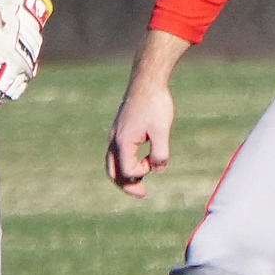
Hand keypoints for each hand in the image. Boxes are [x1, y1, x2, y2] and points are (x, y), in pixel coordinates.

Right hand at [106, 30, 187, 197]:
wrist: (147, 81)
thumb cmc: (154, 104)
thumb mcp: (162, 131)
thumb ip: (160, 153)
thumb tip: (158, 170)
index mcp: (122, 142)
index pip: (128, 170)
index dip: (143, 172)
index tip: (156, 162)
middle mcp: (114, 139)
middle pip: (112, 171)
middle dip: (125, 184)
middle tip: (141, 193)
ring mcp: (115, 134)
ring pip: (113, 161)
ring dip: (125, 172)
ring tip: (141, 176)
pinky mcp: (120, 128)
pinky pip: (117, 151)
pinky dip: (125, 160)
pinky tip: (141, 157)